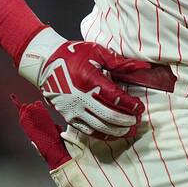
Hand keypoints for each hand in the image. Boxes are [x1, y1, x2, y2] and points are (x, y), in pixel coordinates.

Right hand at [19, 29, 149, 139]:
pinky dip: (102, 135)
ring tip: (129, 130)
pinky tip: (113, 134)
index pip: (115, 98)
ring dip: (117, 131)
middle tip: (137, 120)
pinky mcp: (67, 117)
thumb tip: (142, 66)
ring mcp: (73, 109)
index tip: (140, 107)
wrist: (45, 63)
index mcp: (89, 80)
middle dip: (127, 120)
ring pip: (100, 127)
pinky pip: (88, 131)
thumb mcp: (96, 52)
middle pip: (109, 116)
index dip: (130, 105)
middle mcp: (80, 98)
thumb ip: (120, 62)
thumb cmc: (72, 54)